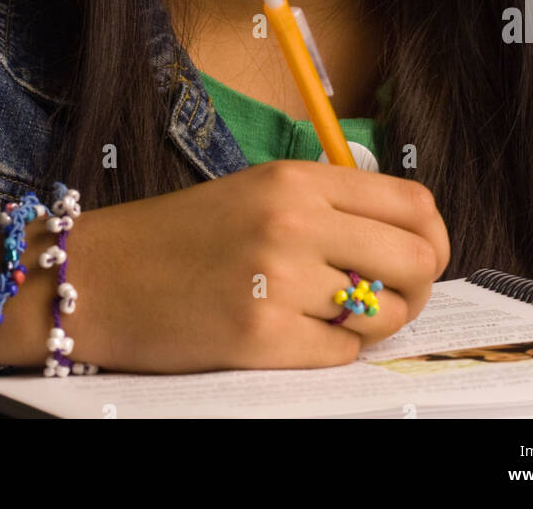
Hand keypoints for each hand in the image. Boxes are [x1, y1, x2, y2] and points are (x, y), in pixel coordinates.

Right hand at [68, 160, 449, 372]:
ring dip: (369, 325)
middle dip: (416, 289)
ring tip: (328, 316)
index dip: (433, 238)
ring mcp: (278, 279)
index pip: (414, 204)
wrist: (99, 276)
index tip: (423, 258)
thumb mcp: (257, 193)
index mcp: (297, 179)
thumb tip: (410, 242)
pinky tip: (293, 336)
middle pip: (417, 260)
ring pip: (383, 314)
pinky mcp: (260, 337)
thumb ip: (329, 207)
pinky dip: (328, 352)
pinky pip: (339, 354)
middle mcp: (293, 220)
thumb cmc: (179, 237)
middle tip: (387, 299)